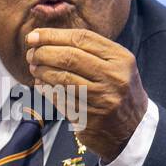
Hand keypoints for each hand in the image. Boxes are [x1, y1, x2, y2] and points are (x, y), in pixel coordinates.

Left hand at [25, 27, 148, 163]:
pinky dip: (46, 90)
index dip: (53, 35)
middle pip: (69, 57)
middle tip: (31, 54)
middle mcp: (114, 77)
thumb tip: (47, 38)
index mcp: (121, 59)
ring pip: (62, 79)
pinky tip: (41, 84)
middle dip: (44, 53)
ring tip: (34, 68)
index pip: (82, 38)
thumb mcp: (117, 65)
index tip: (34, 36)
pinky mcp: (90, 118)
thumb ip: (90, 50)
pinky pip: (61, 99)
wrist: (134, 130)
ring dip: (42, 71)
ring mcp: (102, 99)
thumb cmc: (119, 91)